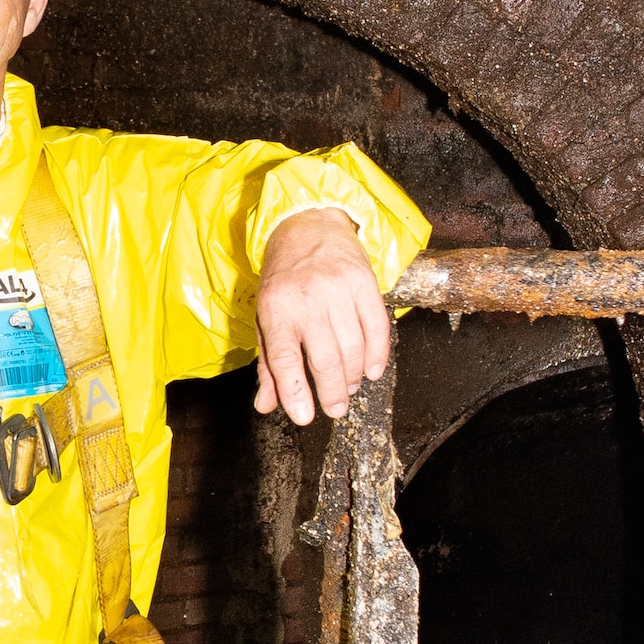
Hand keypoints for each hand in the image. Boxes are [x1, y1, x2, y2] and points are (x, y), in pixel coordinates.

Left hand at [254, 207, 390, 424]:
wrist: (308, 225)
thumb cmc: (284, 278)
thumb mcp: (265, 316)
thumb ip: (267, 364)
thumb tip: (266, 406)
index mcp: (276, 309)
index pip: (283, 357)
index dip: (294, 391)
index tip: (304, 418)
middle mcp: (307, 299)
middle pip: (324, 359)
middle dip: (332, 393)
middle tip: (335, 410)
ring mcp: (338, 290)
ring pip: (352, 347)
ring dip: (353, 376)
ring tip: (349, 388)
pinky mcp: (365, 282)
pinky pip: (377, 327)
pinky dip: (377, 355)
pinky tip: (372, 370)